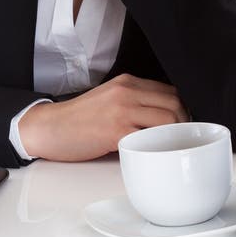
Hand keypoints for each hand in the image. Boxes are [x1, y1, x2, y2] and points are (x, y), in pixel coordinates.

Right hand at [18, 73, 189, 161]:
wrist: (51, 127)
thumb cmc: (80, 118)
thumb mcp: (109, 97)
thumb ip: (134, 100)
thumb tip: (164, 117)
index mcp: (127, 82)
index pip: (169, 90)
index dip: (182, 108)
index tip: (183, 124)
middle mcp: (127, 92)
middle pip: (174, 102)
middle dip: (184, 122)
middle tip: (182, 138)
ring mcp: (122, 111)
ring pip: (167, 119)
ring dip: (175, 135)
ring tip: (171, 147)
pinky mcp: (116, 131)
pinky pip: (149, 138)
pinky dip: (158, 147)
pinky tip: (156, 155)